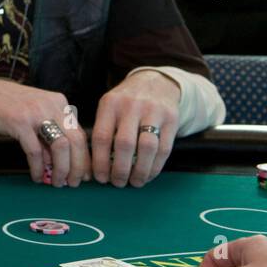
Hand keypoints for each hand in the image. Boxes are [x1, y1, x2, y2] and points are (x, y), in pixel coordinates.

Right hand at [0, 78, 88, 186]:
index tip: (83, 173)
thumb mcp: (34, 114)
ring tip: (57, 182)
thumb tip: (57, 162)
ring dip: (61, 169)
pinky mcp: (19, 123)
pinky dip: (38, 168)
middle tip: (74, 183)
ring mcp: (36, 113)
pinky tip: (37, 176)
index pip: (80, 133)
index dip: (83, 157)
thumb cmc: (7, 106)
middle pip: (76, 140)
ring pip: (60, 147)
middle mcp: (52, 106)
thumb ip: (47, 134)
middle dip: (78, 166)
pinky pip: (35, 151)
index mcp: (59, 102)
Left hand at [90, 70, 179, 186]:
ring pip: (147, 148)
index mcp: (110, 104)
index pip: (101, 137)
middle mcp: (131, 106)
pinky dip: (156, 166)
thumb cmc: (126, 102)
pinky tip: (149, 175)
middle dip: (120, 169)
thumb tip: (94, 165)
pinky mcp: (172, 119)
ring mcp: (153, 112)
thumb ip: (102, 129)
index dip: (100, 162)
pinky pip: (164, 148)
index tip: (100, 178)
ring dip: (140, 170)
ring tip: (135, 182)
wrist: (156, 82)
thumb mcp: (109, 106)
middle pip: (124, 145)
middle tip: (117, 183)